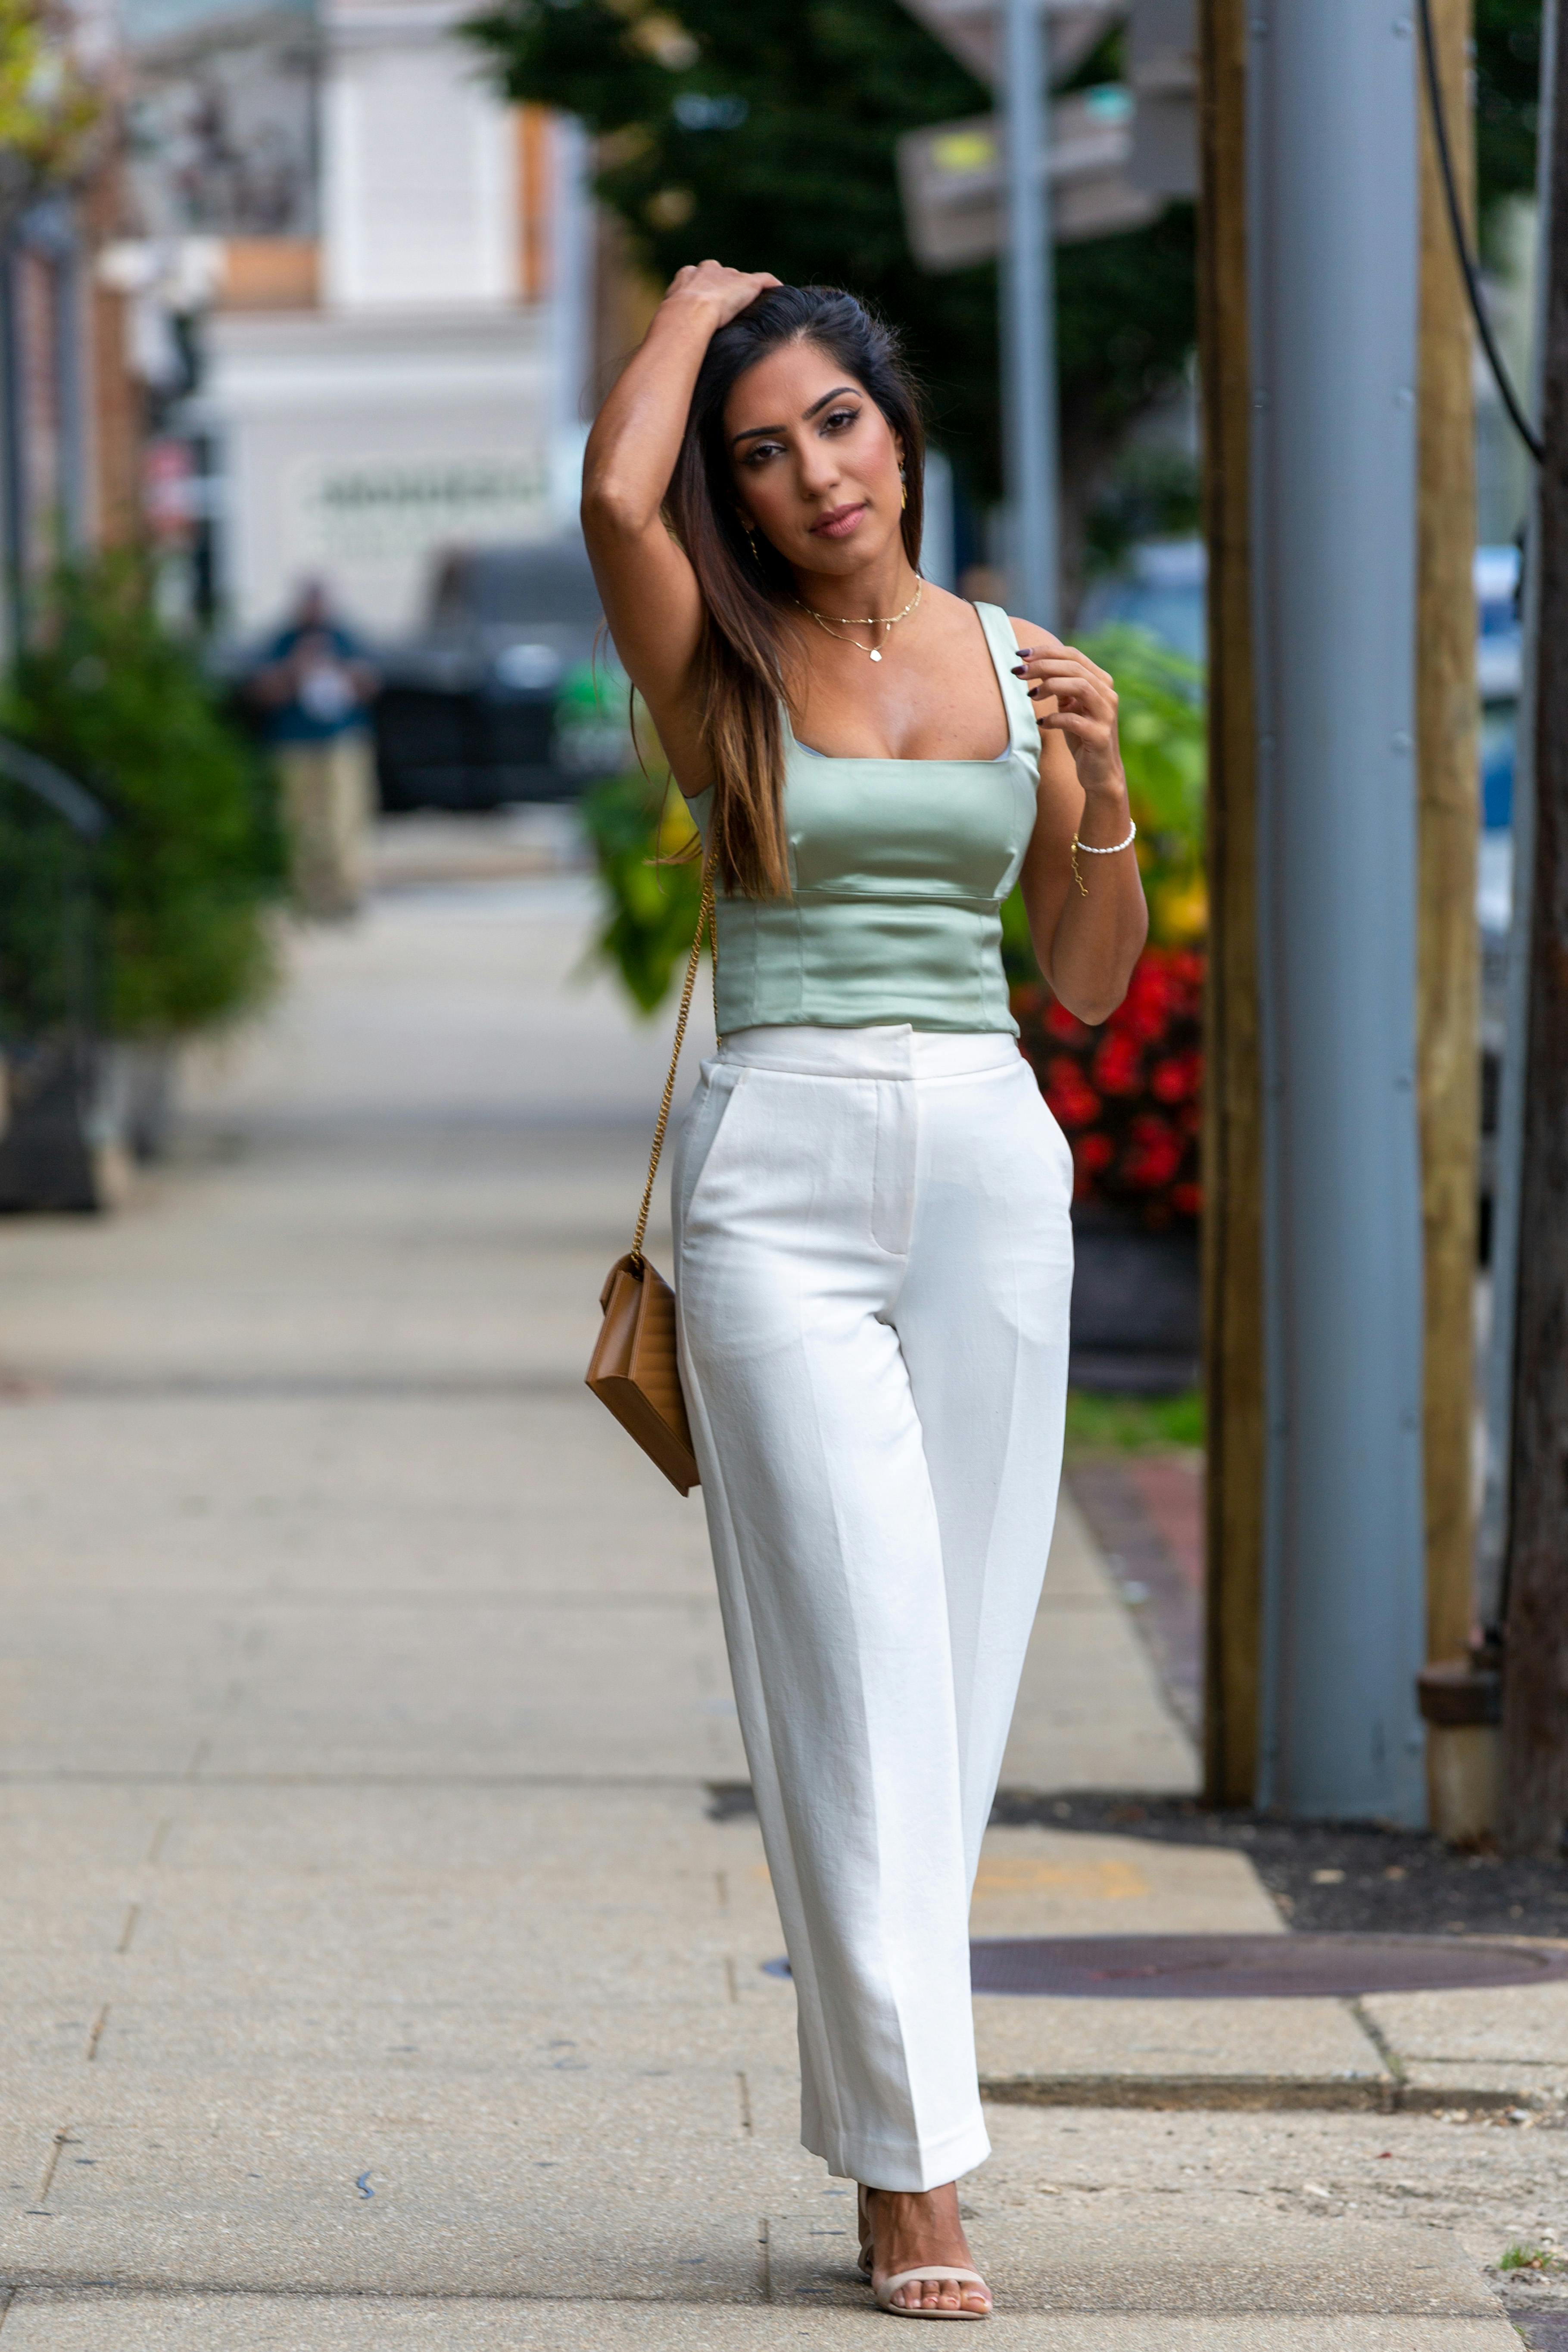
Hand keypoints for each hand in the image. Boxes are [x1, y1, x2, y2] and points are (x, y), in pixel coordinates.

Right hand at [665, 260, 781, 329]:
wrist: (688, 314)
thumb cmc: (673, 324)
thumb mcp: (669, 321)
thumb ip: (676, 324)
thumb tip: (670, 349)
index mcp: (688, 276)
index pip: (701, 279)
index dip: (707, 292)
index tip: (710, 306)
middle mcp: (709, 270)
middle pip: (723, 277)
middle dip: (728, 289)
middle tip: (734, 310)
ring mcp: (729, 275)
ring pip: (742, 280)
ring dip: (748, 292)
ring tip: (757, 307)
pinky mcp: (748, 282)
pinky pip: (765, 280)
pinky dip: (772, 286)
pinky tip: (781, 295)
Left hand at [1013, 637, 1124, 796]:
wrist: (1100, 774)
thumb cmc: (1081, 737)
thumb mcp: (1069, 707)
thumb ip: (1059, 686)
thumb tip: (1035, 666)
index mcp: (1101, 682)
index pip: (1073, 655)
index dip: (1046, 651)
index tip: (1020, 654)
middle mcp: (1107, 694)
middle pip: (1074, 667)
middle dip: (1042, 666)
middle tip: (1018, 672)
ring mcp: (1106, 715)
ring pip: (1079, 686)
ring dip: (1049, 686)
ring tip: (1030, 695)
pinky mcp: (1100, 736)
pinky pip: (1074, 720)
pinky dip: (1054, 719)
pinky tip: (1041, 723)